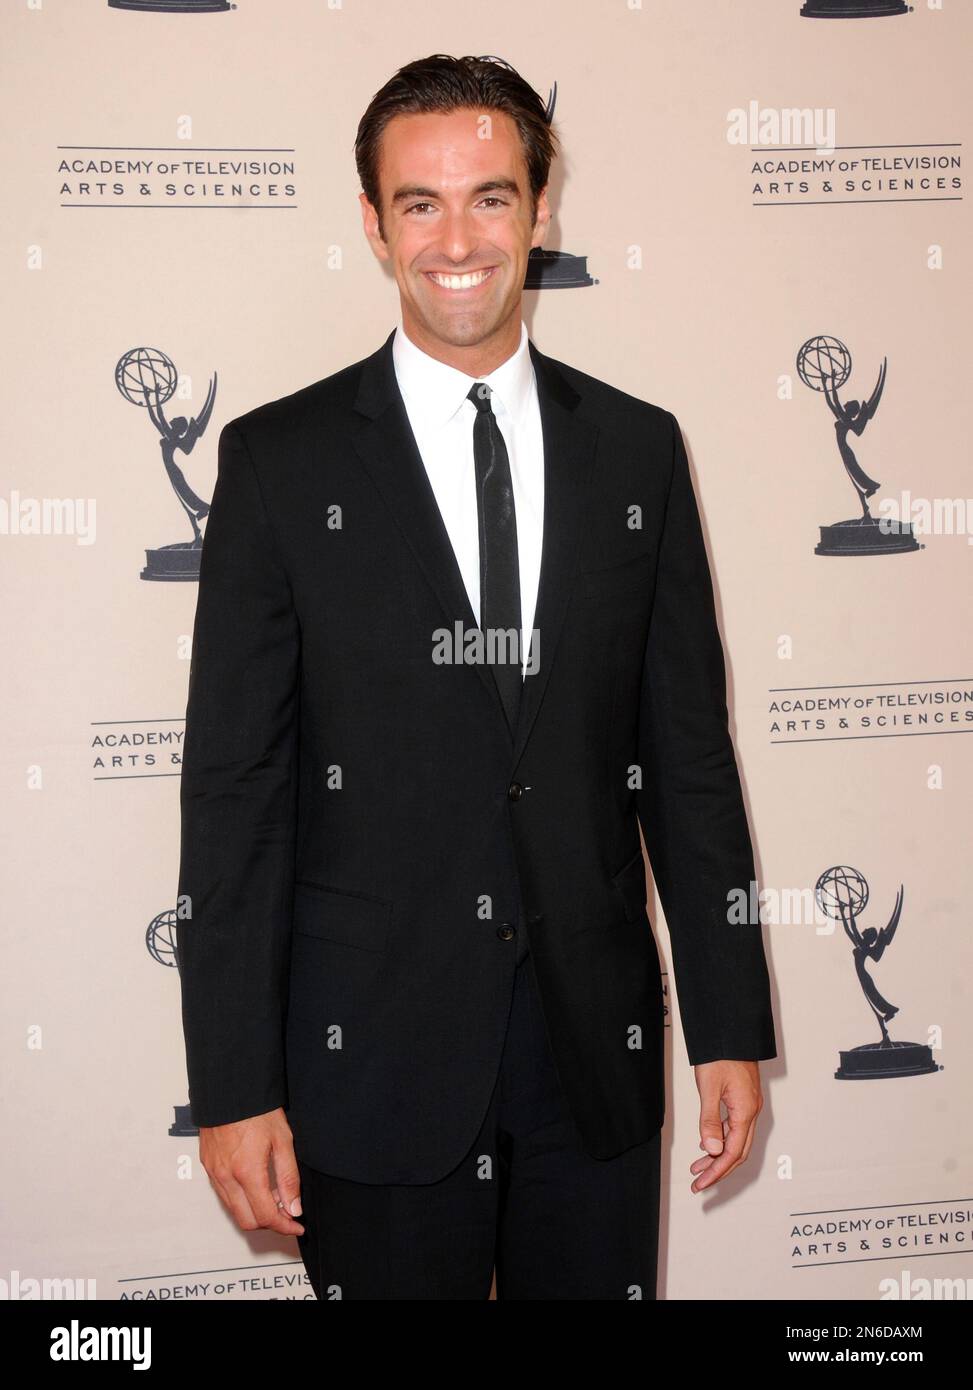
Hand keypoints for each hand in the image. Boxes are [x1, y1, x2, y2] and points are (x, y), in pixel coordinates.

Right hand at [198, 1106, 304, 1236]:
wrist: (229, 1088)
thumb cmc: (256, 1109)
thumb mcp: (283, 1140)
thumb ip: (288, 1177)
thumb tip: (293, 1207)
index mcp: (247, 1171)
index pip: (265, 1216)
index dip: (284, 1226)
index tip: (296, 1225)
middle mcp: (226, 1177)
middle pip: (247, 1220)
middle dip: (269, 1224)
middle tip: (287, 1214)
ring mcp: (214, 1173)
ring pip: (234, 1210)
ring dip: (255, 1212)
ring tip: (274, 1197)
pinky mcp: (208, 1166)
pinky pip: (224, 1195)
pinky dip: (241, 1200)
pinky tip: (255, 1186)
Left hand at [689, 1060, 763, 1193]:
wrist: (731, 1031)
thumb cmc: (720, 1055)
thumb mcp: (709, 1088)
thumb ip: (709, 1120)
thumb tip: (711, 1149)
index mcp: (746, 1111)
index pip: (732, 1152)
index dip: (716, 1171)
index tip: (701, 1183)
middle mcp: (751, 1111)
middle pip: (738, 1152)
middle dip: (718, 1170)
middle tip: (699, 1183)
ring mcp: (749, 1105)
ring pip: (736, 1141)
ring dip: (718, 1156)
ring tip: (698, 1167)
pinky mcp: (744, 1099)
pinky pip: (735, 1128)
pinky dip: (721, 1140)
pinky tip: (708, 1143)